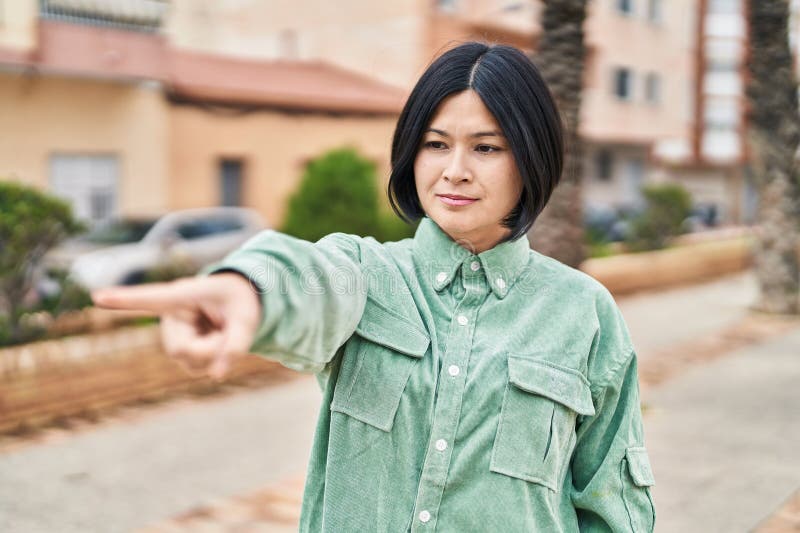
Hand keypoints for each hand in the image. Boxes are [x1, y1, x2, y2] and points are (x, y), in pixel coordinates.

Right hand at [91, 272, 261, 380]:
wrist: (240, 302)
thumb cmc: (241, 302)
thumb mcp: (247, 318)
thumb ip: (236, 344)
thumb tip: (217, 375)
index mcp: (183, 296)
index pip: (151, 298)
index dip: (124, 299)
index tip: (97, 296)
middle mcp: (172, 316)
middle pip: (180, 349)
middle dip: (207, 351)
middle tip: (227, 336)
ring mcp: (175, 334)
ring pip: (187, 361)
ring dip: (211, 355)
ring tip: (222, 334)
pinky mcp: (181, 348)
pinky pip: (194, 366)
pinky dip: (213, 361)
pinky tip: (217, 342)